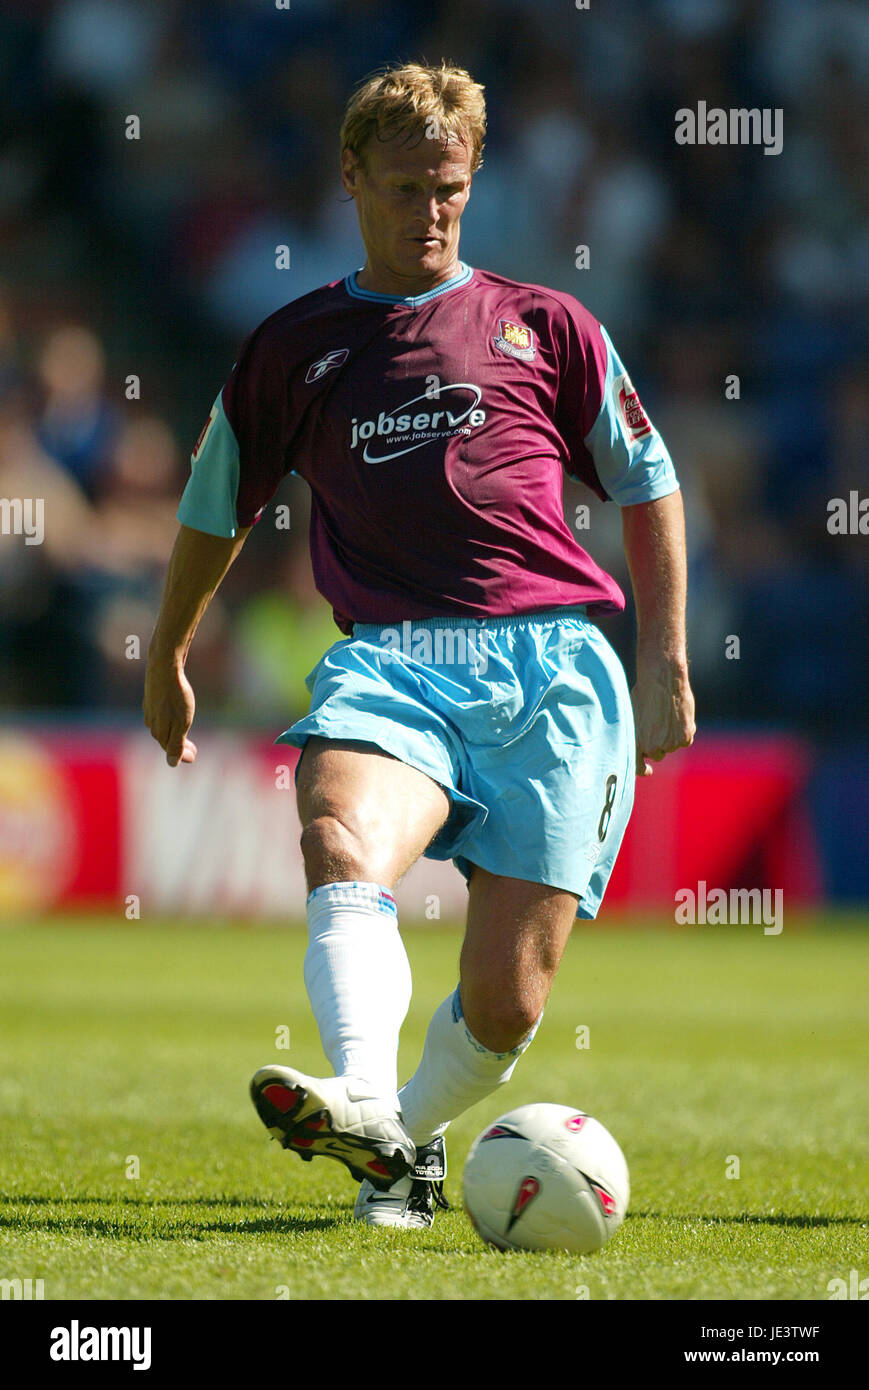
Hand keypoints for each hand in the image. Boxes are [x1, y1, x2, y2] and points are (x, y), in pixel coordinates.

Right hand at [143, 658, 197, 766]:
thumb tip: (172, 764)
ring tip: (184, 734)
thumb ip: (176, 744)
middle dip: (179, 746)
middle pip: (165, 739)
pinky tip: (174, 715)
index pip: (170, 749)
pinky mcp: (152, 697)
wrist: (164, 667)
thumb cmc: (176, 696)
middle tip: (193, 750)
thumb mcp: (181, 723)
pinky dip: (170, 720)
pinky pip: (161, 714)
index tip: (194, 757)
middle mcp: (151, 722)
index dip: (182, 755)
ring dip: (174, 733)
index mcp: (158, 730)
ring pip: (162, 726)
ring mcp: (150, 709)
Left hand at [631, 660, 694, 776]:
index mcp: (635, 743)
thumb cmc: (644, 693)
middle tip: (658, 725)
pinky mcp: (685, 738)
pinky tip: (678, 715)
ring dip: (671, 735)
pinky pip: (685, 740)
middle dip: (658, 743)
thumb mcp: (632, 715)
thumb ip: (637, 733)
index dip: (643, 770)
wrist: (662, 680)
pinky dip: (684, 731)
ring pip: (672, 745)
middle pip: (657, 754)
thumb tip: (639, 744)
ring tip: (667, 714)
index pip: (638, 767)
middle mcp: (652, 747)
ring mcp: (669, 744)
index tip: (648, 770)